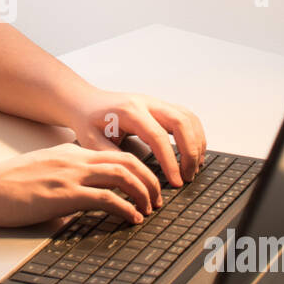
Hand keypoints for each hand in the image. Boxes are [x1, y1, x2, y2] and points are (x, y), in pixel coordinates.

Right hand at [0, 142, 161, 227]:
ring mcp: (70, 175)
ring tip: (150, 210)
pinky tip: (133, 219)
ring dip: (144, 193)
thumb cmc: (4, 186)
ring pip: (124, 175)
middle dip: (150, 179)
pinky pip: (107, 198)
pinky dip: (127, 208)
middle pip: (128, 160)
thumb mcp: (41, 173)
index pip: (115, 153)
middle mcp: (74, 159)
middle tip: (158, 198)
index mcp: (69, 152)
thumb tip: (82, 199)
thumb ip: (64, 180)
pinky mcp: (64, 195)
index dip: (139, 168)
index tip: (148, 185)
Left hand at [63, 87, 206, 186]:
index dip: (170, 161)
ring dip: (196, 143)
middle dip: (190, 152)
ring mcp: (156, 102)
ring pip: (188, 118)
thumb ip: (114, 158)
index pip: (157, 137)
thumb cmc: (88, 123)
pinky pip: (187, 117)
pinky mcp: (161, 106)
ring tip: (193, 168)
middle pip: (181, 122)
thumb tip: (138, 178)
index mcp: (129, 111)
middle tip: (188, 176)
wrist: (86, 103)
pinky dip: (195, 135)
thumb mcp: (92, 143)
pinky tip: (193, 153)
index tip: (176, 181)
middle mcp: (146, 102)